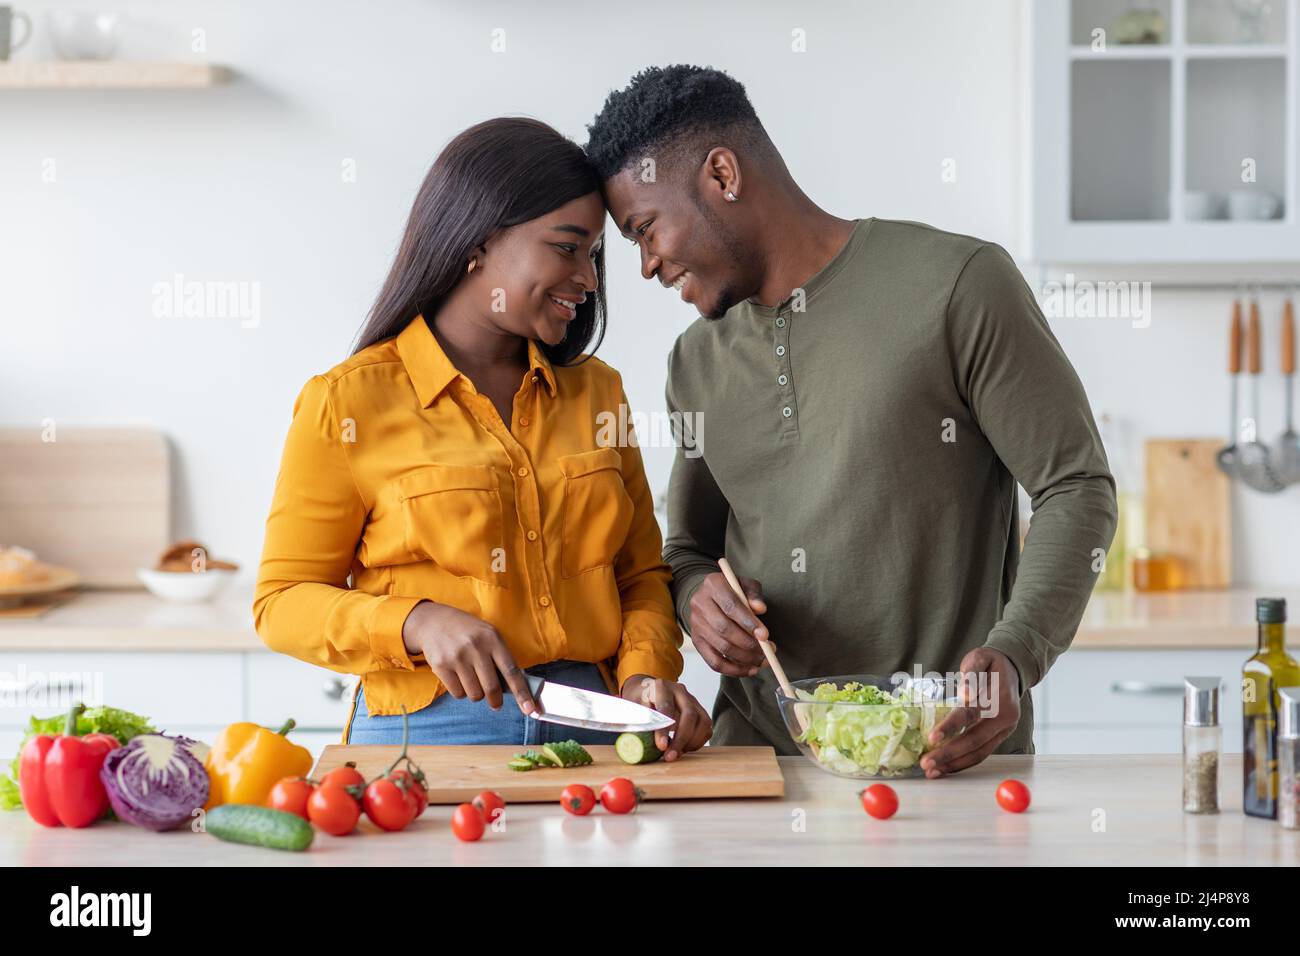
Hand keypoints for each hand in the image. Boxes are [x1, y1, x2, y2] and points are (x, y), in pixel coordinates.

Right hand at [401, 600, 535, 714]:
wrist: (434, 622)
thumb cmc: (468, 632)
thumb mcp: (488, 635)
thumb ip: (500, 657)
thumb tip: (514, 688)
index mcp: (493, 639)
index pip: (511, 671)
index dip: (522, 693)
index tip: (530, 709)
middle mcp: (476, 647)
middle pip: (492, 688)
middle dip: (495, 701)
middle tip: (495, 703)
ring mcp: (457, 657)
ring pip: (474, 694)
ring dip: (476, 694)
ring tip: (472, 680)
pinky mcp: (441, 666)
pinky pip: (458, 694)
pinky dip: (461, 692)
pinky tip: (458, 678)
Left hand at [621, 674, 712, 760]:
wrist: (649, 691)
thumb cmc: (641, 701)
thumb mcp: (633, 707)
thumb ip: (635, 721)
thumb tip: (634, 743)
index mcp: (661, 687)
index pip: (666, 708)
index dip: (664, 729)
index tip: (661, 746)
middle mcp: (680, 691)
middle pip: (689, 715)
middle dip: (681, 739)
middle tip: (670, 756)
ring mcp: (693, 700)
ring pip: (702, 722)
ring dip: (690, 742)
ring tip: (676, 754)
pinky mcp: (700, 711)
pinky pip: (706, 728)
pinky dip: (697, 742)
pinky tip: (684, 748)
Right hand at [687, 572, 769, 676]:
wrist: (712, 597)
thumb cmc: (733, 591)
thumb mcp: (746, 585)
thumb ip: (754, 594)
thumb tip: (760, 608)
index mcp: (713, 585)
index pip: (731, 607)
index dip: (749, 623)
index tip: (765, 635)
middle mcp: (699, 604)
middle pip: (724, 629)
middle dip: (749, 644)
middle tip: (768, 651)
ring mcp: (696, 624)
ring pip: (721, 647)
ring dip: (745, 659)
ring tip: (762, 661)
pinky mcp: (697, 642)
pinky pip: (714, 662)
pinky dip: (733, 670)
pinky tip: (750, 669)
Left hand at [919, 647, 1021, 777]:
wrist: (1013, 669)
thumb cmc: (990, 663)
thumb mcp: (980, 657)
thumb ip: (972, 673)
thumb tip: (964, 694)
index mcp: (999, 698)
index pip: (971, 715)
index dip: (951, 727)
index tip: (932, 738)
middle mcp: (1005, 718)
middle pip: (974, 740)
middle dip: (949, 754)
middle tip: (925, 763)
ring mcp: (1005, 730)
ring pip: (979, 752)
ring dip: (954, 764)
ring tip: (932, 772)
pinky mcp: (1000, 737)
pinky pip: (981, 753)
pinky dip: (963, 762)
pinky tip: (945, 768)